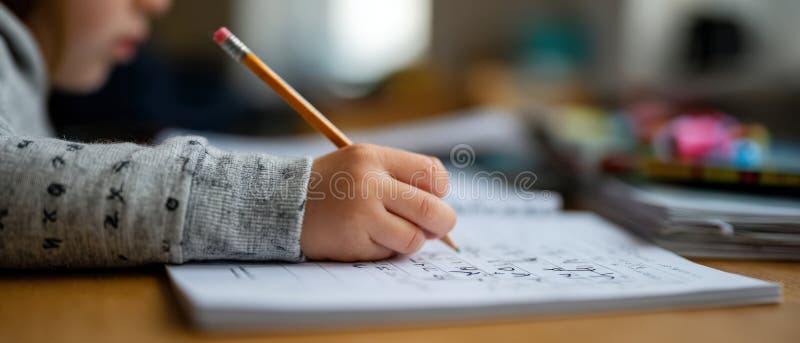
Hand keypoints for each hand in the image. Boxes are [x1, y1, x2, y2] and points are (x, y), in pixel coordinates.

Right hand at [300, 143, 455, 260]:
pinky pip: (389, 253)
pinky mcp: (353, 241)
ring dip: (410, 240)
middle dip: (441, 223)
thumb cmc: (333, 186)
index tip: (432, 197)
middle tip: (436, 228)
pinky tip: (365, 238)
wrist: (283, 203)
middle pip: (431, 208)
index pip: (431, 173)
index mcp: (374, 157)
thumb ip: (400, 180)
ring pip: (413, 237)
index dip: (439, 190)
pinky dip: (385, 250)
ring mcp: (361, 214)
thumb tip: (441, 214)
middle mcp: (369, 183)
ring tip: (392, 233)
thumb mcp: (363, 164)